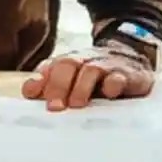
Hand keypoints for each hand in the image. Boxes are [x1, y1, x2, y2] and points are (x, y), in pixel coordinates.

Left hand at [21, 45, 154, 110]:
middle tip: (54, 107)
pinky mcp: (127, 74)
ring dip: (81, 87)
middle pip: (67, 65)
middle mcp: (84, 61)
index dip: (39, 80)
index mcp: (67, 63)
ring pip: (91, 70)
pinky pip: (119, 76)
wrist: (131, 55)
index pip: (49, 68)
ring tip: (76, 105)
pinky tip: (109, 94)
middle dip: (58, 85)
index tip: (32, 95)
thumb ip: (50, 88)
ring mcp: (106, 65)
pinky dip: (113, 84)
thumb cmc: (95, 78)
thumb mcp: (72, 82)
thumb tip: (30, 93)